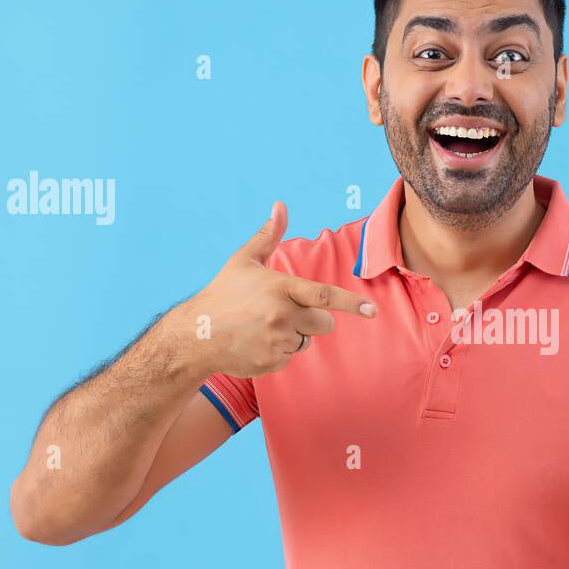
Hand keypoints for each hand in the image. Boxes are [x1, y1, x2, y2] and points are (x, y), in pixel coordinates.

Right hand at [182, 201, 377, 378]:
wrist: (195, 335)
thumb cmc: (223, 293)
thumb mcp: (244, 261)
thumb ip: (269, 236)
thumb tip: (280, 206)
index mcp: (281, 289)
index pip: (324, 296)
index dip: (352, 304)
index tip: (373, 311)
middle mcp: (281, 315)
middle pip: (324, 325)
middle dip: (313, 321)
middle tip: (284, 314)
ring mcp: (276, 341)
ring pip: (306, 342)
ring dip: (293, 337)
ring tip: (262, 328)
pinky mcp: (270, 363)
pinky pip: (289, 359)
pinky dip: (277, 353)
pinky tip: (255, 343)